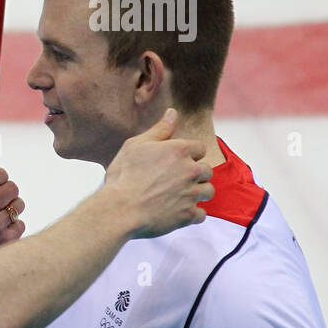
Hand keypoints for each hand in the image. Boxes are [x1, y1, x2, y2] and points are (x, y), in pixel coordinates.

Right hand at [101, 109, 211, 238]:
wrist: (119, 209)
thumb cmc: (124, 175)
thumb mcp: (135, 146)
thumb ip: (159, 129)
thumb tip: (173, 113)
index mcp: (180, 150)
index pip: (199, 148)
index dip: (188, 154)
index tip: (174, 162)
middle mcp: (191, 170)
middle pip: (207, 170)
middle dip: (195, 174)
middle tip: (175, 180)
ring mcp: (192, 193)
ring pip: (208, 191)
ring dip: (197, 193)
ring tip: (178, 196)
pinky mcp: (188, 214)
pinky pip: (201, 214)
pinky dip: (192, 214)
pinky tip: (177, 211)